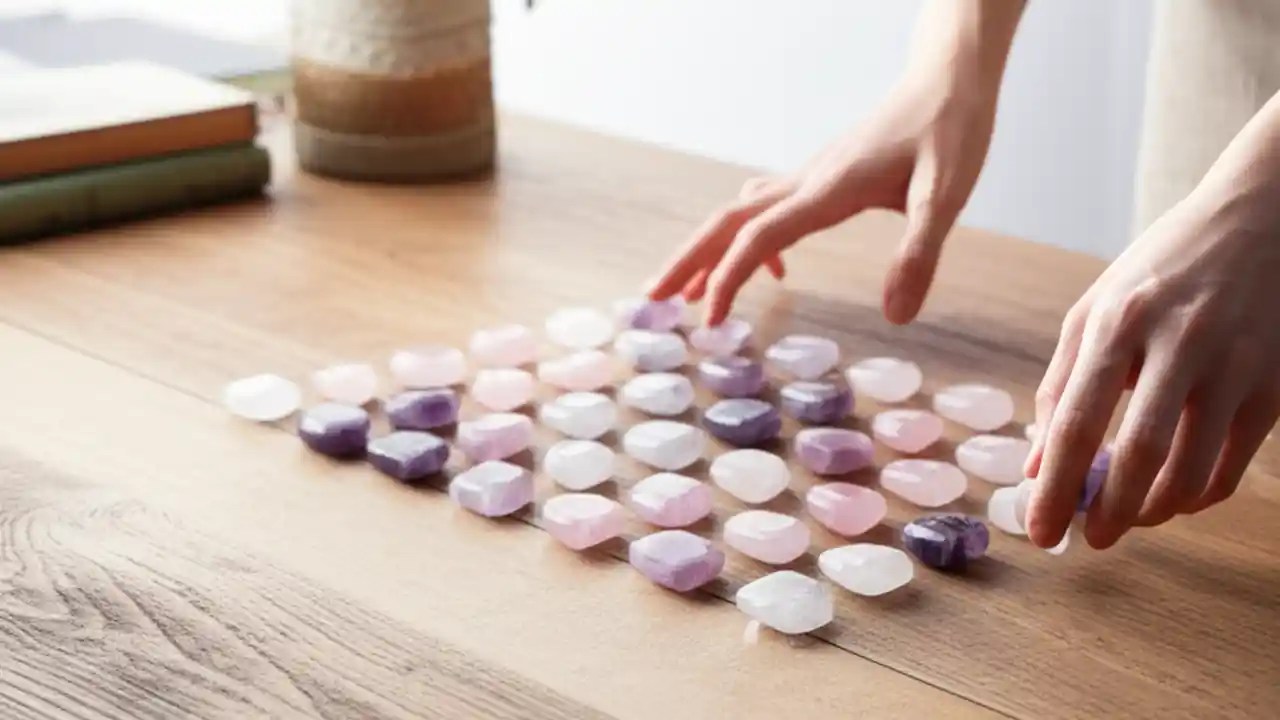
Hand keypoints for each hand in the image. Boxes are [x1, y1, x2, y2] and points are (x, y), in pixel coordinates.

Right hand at [646, 63, 999, 325]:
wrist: (947, 80)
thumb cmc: (949, 130)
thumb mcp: (945, 194)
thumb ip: (919, 254)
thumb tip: (896, 316)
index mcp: (828, 189)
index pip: (760, 237)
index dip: (728, 278)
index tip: (711, 322)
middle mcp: (807, 182)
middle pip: (727, 221)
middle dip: (688, 260)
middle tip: (653, 298)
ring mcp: (809, 177)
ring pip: (740, 214)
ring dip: (708, 250)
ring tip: (686, 291)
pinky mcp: (821, 177)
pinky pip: (766, 209)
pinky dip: (751, 240)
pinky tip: (774, 269)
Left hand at [1024, 190, 1279, 549]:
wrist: (1260, 219)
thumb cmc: (1160, 271)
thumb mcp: (1094, 310)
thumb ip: (1059, 385)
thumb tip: (1036, 464)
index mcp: (1118, 322)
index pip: (1076, 421)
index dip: (1055, 486)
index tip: (1039, 531)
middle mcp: (1178, 342)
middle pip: (1138, 453)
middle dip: (1109, 512)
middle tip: (1089, 541)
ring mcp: (1235, 365)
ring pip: (1193, 470)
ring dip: (1154, 511)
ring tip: (1130, 520)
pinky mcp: (1274, 386)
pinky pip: (1232, 465)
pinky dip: (1198, 495)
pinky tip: (1174, 498)